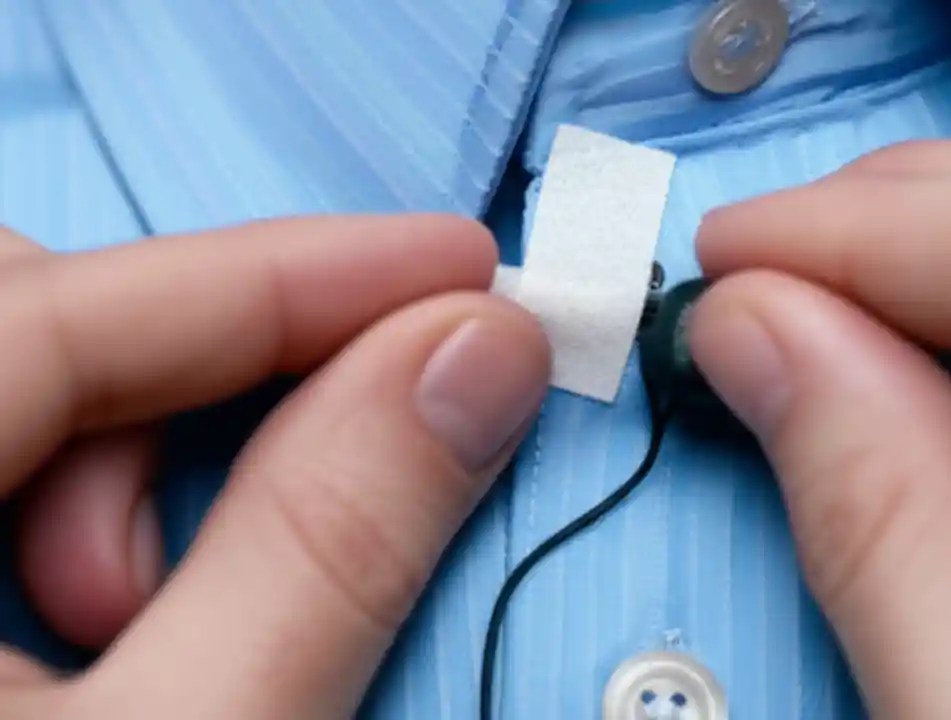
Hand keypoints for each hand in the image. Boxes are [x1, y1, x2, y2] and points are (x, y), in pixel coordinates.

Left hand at [0, 216, 548, 717]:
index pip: (55, 303)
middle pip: (26, 316)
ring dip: (117, 481)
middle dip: (178, 394)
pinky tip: (106, 633)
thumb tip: (474, 356)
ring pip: (10, 387)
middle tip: (275, 533)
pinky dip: (68, 522)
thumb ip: (323, 546)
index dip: (285, 276)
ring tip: (159, 638)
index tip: (457, 276)